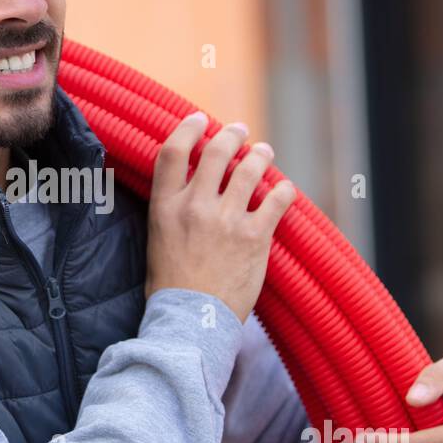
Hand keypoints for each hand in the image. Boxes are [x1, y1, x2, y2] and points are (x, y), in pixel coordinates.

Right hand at [145, 112, 296, 322]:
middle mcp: (195, 207)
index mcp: (165, 207)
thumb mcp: (158, 240)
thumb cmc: (171, 288)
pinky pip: (277, 199)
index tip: (200, 121)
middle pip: (217, 152)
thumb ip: (172, 210)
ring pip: (250, 169)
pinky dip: (283, 190)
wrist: (191, 321)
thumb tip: (190, 188)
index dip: (188, 129)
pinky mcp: (254, 237)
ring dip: (261, 156)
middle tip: (240, 132)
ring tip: (265, 152)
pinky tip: (284, 190)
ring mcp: (226, 220)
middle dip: (232, 135)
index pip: (173, 152)